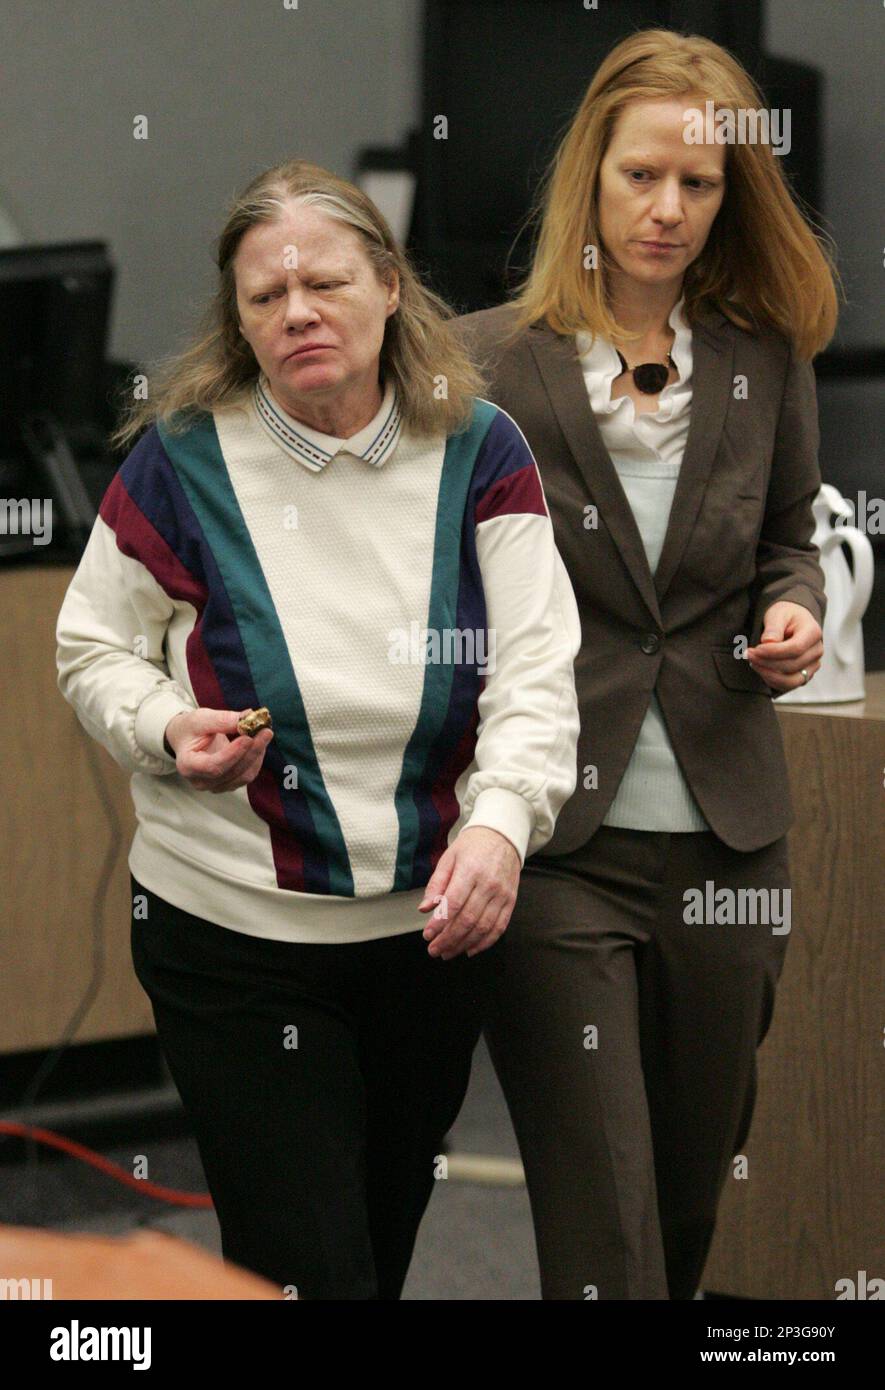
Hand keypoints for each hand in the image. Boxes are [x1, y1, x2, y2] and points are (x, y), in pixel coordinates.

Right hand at [164, 708, 273, 791]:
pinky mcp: (229, 784)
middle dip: (251, 751)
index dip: (232, 754)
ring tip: (264, 733)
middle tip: (265, 731)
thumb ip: (222, 719)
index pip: (213, 766)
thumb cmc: (190, 729)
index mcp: (188, 765)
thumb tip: (247, 718)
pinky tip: (260, 743)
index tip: (247, 737)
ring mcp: (215, 786)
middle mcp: (201, 781)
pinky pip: (247, 775)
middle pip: (231, 771)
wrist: (187, 739)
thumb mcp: (200, 718)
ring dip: (257, 754)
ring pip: (243, 776)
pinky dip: (257, 758)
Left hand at [418, 825, 519, 959]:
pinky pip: (499, 927)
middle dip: (448, 940)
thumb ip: (436, 884)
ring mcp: (502, 894)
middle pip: (468, 920)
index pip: (453, 904)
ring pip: (483, 928)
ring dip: (464, 944)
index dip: (439, 923)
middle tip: (434, 950)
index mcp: (470, 871)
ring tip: (448, 952)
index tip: (427, 935)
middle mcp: (488, 885)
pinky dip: (485, 942)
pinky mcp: (511, 901)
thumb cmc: (472, 846)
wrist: (503, 836)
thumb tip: (425, 909)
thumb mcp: (449, 858)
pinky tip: (471, 949)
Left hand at [745, 601, 822, 691]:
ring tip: (752, 662)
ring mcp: (812, 665)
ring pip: (791, 681)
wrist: (793, 621)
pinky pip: (787, 685)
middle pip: (792, 666)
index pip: (795, 649)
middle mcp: (816, 651)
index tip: (755, 649)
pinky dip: (771, 680)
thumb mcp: (777, 614)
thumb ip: (774, 628)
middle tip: (747, 654)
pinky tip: (760, 668)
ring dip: (768, 674)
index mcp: (813, 633)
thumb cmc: (785, 615)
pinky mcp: (804, 675)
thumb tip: (768, 642)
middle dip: (766, 662)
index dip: (773, 652)